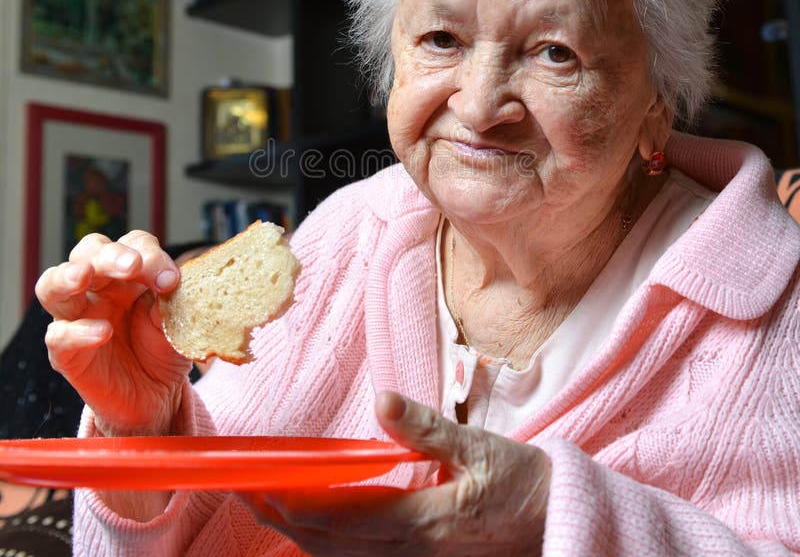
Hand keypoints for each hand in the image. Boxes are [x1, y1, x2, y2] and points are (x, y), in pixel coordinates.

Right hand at [36, 230, 190, 436]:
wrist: (156, 397)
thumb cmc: (164, 348)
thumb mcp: (177, 320)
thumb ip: (173, 298)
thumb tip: (178, 277)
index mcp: (129, 273)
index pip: (133, 245)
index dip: (150, 254)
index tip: (172, 279)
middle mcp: (98, 288)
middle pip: (89, 252)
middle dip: (110, 255)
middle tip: (132, 266)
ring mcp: (77, 318)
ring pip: (52, 285)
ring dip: (68, 276)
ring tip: (84, 275)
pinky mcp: (65, 353)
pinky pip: (58, 336)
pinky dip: (77, 331)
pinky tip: (103, 332)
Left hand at [242, 391, 549, 555]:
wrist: (557, 522)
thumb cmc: (520, 481)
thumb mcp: (478, 446)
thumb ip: (426, 428)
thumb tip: (382, 400)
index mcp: (426, 521)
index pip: (345, 517)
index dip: (300, 503)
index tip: (266, 483)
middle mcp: (415, 552)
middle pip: (334, 545)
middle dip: (287, 522)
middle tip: (250, 495)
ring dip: (303, 537)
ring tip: (271, 511)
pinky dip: (332, 548)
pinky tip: (316, 532)